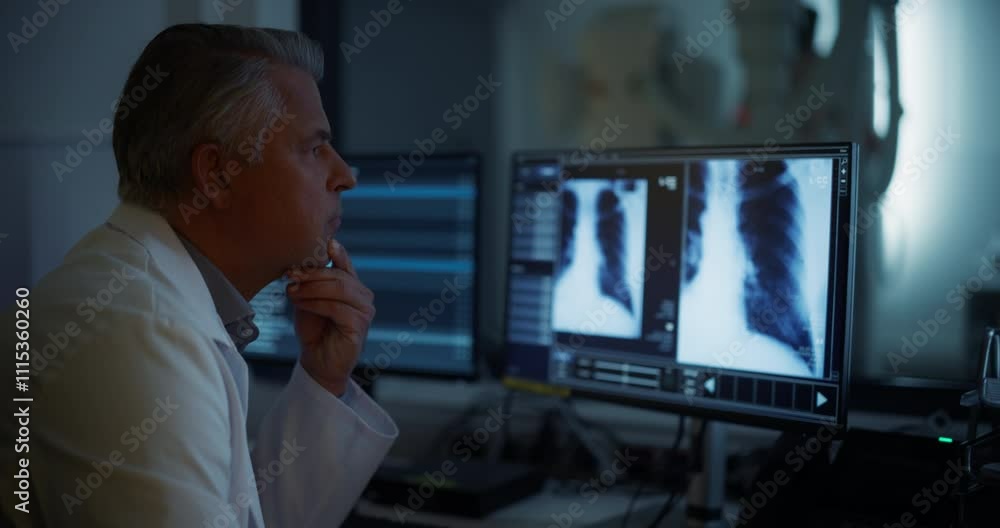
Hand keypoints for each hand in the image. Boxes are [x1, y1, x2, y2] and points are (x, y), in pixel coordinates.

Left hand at [286, 239, 374, 396]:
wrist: (318, 362)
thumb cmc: (314, 329)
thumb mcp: (310, 299)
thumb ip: (311, 281)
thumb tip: (301, 260)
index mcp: (354, 286)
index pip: (345, 263)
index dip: (335, 251)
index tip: (322, 243)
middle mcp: (364, 296)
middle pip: (339, 275)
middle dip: (312, 273)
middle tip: (290, 274)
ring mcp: (365, 311)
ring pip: (339, 288)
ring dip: (311, 288)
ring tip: (291, 291)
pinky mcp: (359, 326)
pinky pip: (336, 307)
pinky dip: (315, 303)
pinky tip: (299, 303)